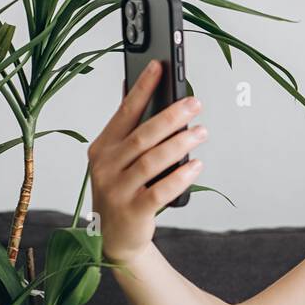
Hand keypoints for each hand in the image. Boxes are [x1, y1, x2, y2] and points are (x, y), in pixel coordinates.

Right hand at [88, 59, 205, 263]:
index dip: (142, 88)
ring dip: (180, 144)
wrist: (115, 238)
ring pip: (152, 161)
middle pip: (142, 136)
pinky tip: (197, 166)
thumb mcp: (118, 158)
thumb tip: (131, 85)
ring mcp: (116, 190)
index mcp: (102, 147)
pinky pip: (159, 191)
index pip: (124, 112)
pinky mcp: (132, 211)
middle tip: (195, 102)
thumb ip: (127, 127)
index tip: (159, 65)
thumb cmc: (122, 190)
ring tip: (202, 131)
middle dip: (170, 116)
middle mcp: (105, 166)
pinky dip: (180, 177)